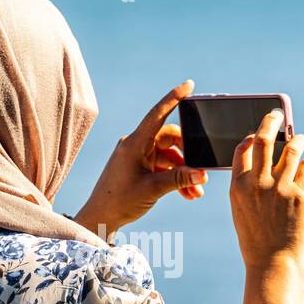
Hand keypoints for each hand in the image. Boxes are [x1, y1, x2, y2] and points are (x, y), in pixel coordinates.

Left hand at [73, 80, 208, 238]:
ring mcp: (138, 157)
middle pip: (170, 139)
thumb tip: (202, 174)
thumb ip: (179, 179)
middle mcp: (136, 145)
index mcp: (135, 143)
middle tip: (203, 172)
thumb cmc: (120, 201)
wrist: (100, 218)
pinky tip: (187, 194)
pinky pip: (163, 167)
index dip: (174, 98)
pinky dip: (175, 178)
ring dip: (184, 173)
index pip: (158, 114)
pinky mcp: (139, 168)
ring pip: (169, 157)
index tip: (189, 85)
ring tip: (196, 191)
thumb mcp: (153, 189)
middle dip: (189, 156)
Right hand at [230, 108, 303, 303]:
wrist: (273, 261)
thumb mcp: (241, 210)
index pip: (243, 148)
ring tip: (301, 139)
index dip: (252, 136)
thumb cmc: (256, 238)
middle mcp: (257, 183)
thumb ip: (246, 185)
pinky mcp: (301, 194)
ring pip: (293, 148)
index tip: (258, 131)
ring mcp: (280, 187)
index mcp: (238, 186)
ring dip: (298, 140)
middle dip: (273, 121)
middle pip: (266, 139)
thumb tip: (262, 158)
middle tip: (278, 115)